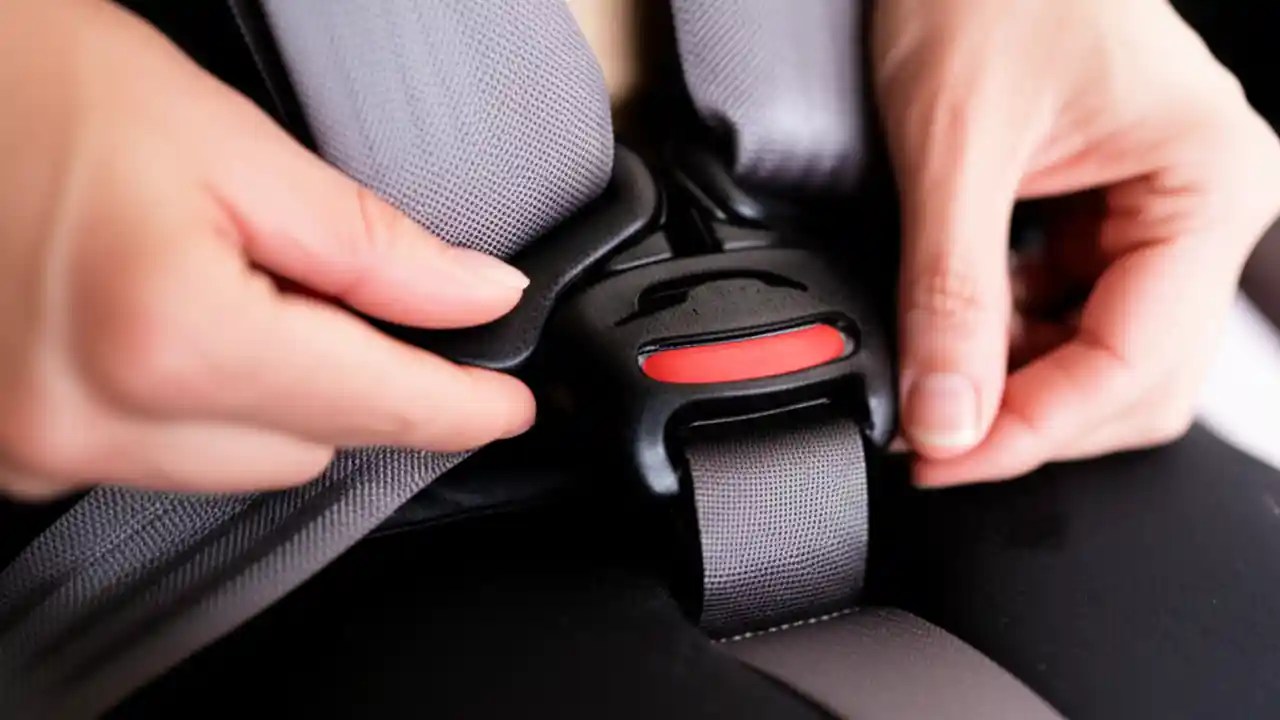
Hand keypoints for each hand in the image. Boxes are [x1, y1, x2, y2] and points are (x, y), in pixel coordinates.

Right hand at [0, 1, 534, 500]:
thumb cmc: (35, 82)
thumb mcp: (231, 145)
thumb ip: (371, 246)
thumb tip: (477, 298)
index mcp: (167, 336)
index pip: (369, 405)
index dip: (457, 407)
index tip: (505, 406)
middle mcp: (92, 418)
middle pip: (312, 447)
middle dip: (358, 382)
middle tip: (342, 288)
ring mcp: (41, 447)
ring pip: (242, 465)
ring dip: (277, 397)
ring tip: (231, 283)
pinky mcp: (15, 450)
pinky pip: (165, 460)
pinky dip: (201, 407)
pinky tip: (178, 323)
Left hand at [873, 0, 1279, 485]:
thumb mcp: (956, 147)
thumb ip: (952, 294)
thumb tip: (949, 417)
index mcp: (1209, 181)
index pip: (1134, 362)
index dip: (1034, 430)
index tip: (945, 459)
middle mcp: (1202, 202)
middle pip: (1132, 377)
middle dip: (1030, 418)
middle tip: (931, 438)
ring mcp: (1155, 209)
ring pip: (1100, 355)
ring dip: (1015, 387)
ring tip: (933, 385)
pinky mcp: (1104, 210)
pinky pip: (1070, 312)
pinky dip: (1011, 343)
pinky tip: (957, 340)